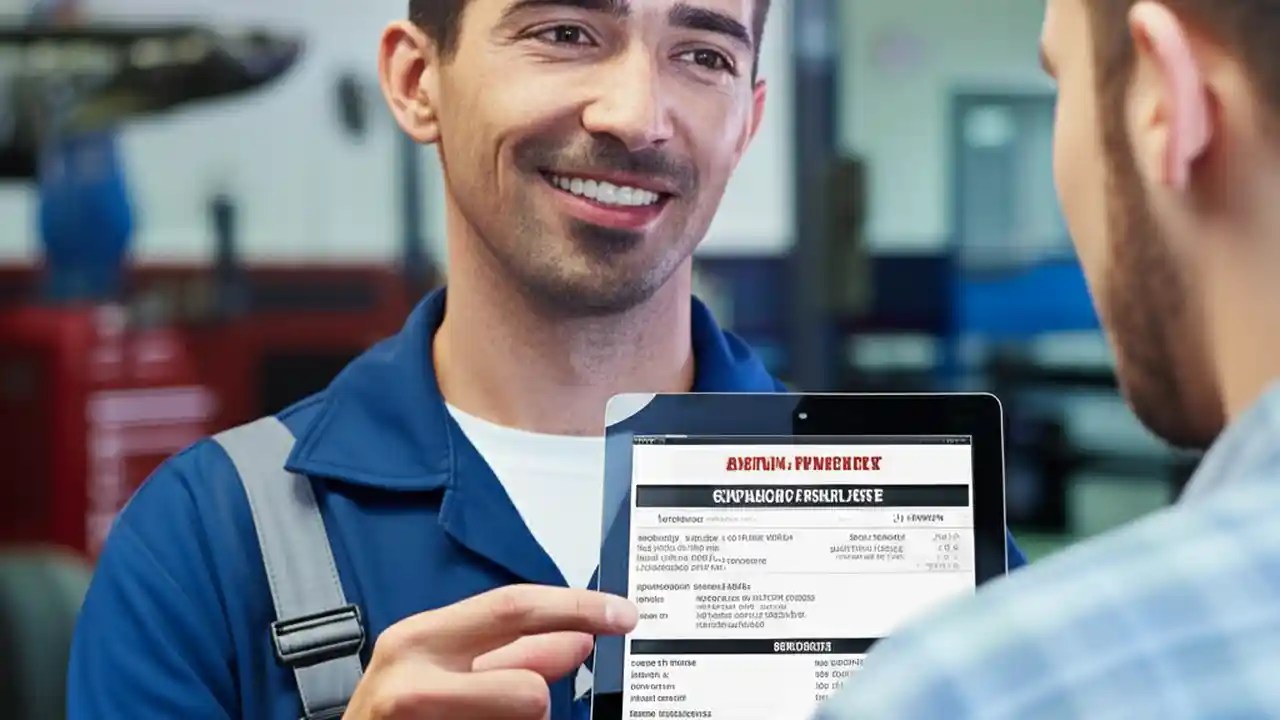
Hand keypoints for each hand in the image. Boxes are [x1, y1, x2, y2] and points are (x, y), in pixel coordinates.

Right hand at [342, 584, 637, 718]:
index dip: (576, 609)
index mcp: (420, 637)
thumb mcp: (438, 670)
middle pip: (525, 689)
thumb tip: (576, 638)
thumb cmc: (391, 714)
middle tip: (549, 697)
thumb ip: (505, 654)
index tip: (623, 615)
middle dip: (545, 698)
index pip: (513, 608)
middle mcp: (411, 678)